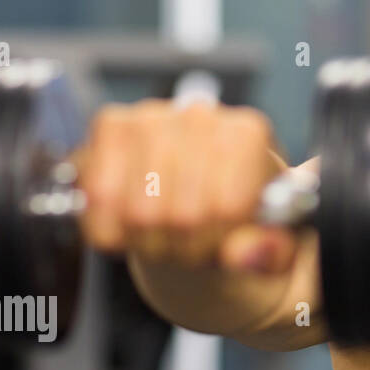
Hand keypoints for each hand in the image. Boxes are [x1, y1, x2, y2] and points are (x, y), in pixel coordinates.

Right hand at [75, 100, 297, 272]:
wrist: (200, 200)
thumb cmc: (239, 219)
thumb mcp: (272, 245)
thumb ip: (272, 254)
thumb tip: (245, 254)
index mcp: (249, 136)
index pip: (226, 208)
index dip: (220, 240)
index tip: (225, 239)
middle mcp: (200, 115)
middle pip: (181, 215)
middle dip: (185, 245)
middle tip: (194, 240)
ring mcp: (150, 116)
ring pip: (137, 213)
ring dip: (149, 241)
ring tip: (168, 232)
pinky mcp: (110, 126)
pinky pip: (97, 199)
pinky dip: (111, 229)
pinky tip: (132, 223)